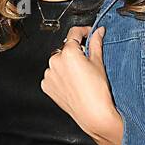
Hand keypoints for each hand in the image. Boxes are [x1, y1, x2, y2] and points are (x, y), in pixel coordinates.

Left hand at [40, 25, 123, 144]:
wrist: (92, 113)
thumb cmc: (97, 91)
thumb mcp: (98, 62)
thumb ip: (96, 43)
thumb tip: (98, 31)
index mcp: (68, 53)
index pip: (74, 33)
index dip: (84, 31)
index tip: (88, 33)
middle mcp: (55, 61)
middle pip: (65, 49)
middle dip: (75, 52)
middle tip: (87, 62)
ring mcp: (49, 74)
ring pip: (58, 62)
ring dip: (66, 64)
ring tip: (79, 76)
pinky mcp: (46, 85)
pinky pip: (53, 75)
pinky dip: (60, 76)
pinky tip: (72, 83)